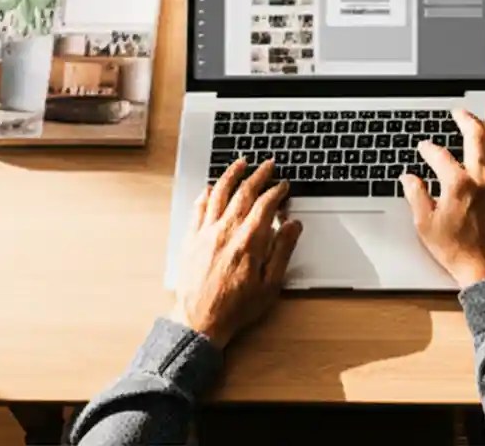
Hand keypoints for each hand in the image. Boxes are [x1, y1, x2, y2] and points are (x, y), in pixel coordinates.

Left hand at [170, 159, 302, 348]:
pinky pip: (198, 208)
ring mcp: (206, 233)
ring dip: (231, 175)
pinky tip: (210, 188)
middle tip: (267, 165)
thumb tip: (293, 226)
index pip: (266, 204)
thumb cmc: (235, 307)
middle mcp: (226, 230)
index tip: (284, 186)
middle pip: (244, 192)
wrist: (200, 321)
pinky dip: (206, 194)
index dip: (277, 191)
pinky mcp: (191, 239)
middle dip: (258, 175)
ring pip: (219, 193)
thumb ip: (283, 251)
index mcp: (249, 240)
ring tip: (240, 163)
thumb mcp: (270, 284)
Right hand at [400, 101, 484, 287]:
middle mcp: (481, 179)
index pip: (438, 156)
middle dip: (466, 120)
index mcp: (457, 185)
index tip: (423, 148)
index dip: (428, 149)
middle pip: (475, 137)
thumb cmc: (458, 251)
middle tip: (459, 112)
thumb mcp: (425, 226)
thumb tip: (409, 179)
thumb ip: (416, 197)